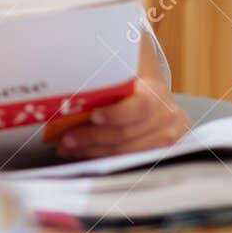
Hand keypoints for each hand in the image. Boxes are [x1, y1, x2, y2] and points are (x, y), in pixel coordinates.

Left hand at [57, 76, 189, 159]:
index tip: (93, 116)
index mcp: (155, 94)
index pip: (139, 106)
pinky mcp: (158, 155)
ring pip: (123, 151)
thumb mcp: (123, 79)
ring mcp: (165, 139)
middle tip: (65, 138)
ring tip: (67, 147)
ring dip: (91, 151)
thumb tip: (71, 72)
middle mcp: (165, 118)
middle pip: (126, 134)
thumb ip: (106, 81)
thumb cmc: (130, 90)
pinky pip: (124, 160)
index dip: (116, 114)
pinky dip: (99, 157)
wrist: (158, 105)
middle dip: (92, 137)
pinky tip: (80, 153)